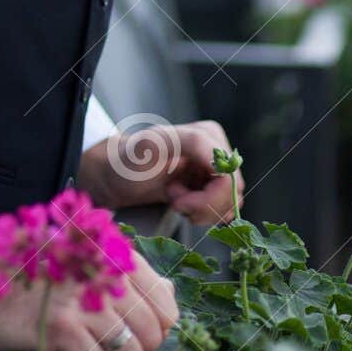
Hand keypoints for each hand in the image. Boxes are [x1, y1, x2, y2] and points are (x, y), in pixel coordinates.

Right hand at [0, 251, 178, 350]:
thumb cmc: (32, 275)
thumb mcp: (81, 262)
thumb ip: (128, 275)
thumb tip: (171, 297)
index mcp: (110, 254)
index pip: (165, 300)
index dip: (161, 325)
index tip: (143, 332)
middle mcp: (102, 273)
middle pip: (152, 330)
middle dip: (140, 347)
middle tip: (114, 346)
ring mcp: (83, 300)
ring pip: (131, 350)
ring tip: (93, 350)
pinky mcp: (62, 328)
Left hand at [79, 118, 244, 223]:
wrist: (119, 177)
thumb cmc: (131, 160)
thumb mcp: (153, 144)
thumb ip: (191, 142)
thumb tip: (220, 160)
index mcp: (208, 135)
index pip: (228, 176)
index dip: (207, 197)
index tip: (174, 198)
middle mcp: (217, 150)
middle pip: (232, 193)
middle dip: (202, 206)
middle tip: (173, 200)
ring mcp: (217, 170)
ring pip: (230, 205)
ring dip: (201, 211)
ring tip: (175, 200)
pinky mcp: (214, 187)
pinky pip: (224, 211)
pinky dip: (203, 215)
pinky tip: (182, 205)